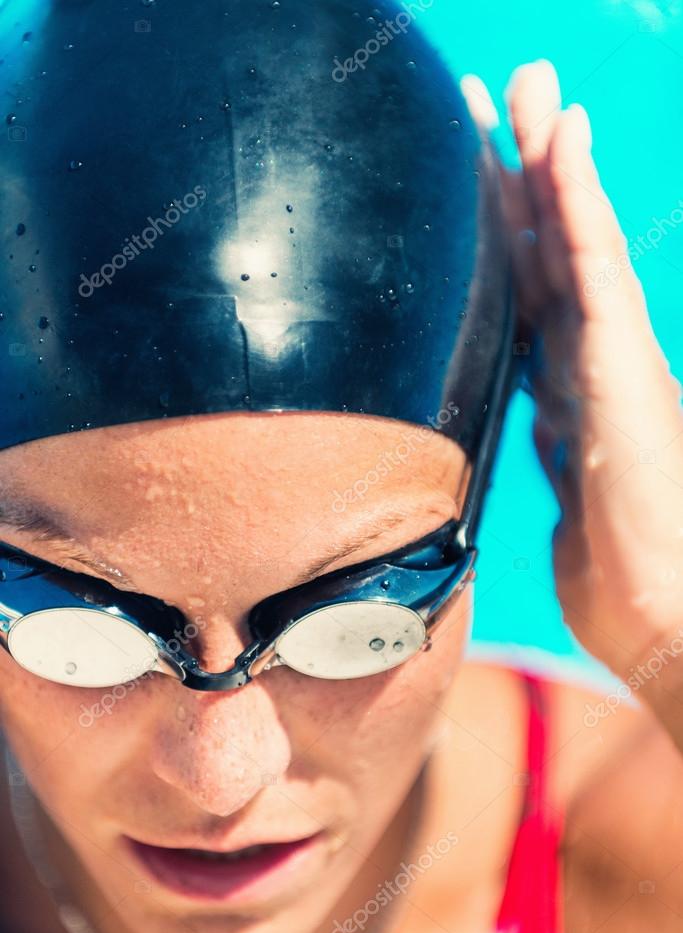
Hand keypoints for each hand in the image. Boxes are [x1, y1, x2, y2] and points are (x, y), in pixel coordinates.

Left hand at [462, 60, 682, 686]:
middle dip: (522, 178)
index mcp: (576, 402)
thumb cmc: (625, 588)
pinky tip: (558, 141)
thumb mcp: (571, 514)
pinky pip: (593, 266)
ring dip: (547, 162)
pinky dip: (576, 201)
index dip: (504, 246)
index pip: (530, 306)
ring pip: (571, 243)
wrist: (670, 624)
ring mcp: (613, 360)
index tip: (475, 191)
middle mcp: (595, 366)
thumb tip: (544, 448)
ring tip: (527, 87)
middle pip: (547, 257)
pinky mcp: (624, 365)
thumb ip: (559, 466)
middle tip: (497, 102)